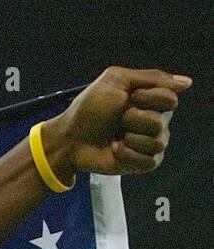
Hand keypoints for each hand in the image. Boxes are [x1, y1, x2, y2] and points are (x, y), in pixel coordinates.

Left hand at [44, 66, 191, 179]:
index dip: (150, 98)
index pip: (170, 99)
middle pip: (161, 121)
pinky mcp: (141, 163)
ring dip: (131, 138)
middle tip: (118, 120)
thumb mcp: (116, 80)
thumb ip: (152, 78)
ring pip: (157, 142)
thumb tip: (187, 83)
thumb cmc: (89, 109)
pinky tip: (115, 150)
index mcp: (152, 101)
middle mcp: (155, 121)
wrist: (69, 138)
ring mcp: (149, 143)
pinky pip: (149, 161)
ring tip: (115, 137)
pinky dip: (128, 155)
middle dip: (134, 119)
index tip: (130, 97)